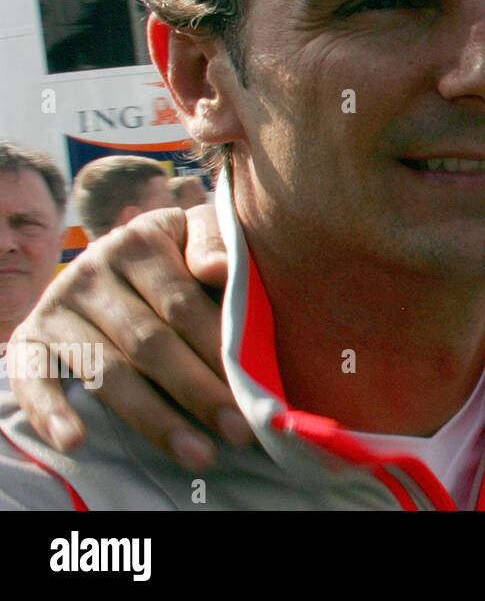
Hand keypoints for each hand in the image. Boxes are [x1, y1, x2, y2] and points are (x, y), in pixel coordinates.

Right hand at [8, 203, 245, 470]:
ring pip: (107, 371)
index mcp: (140, 242)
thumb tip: (218, 269)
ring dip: (152, 418)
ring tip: (196, 453)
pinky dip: (51, 412)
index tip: (253, 390)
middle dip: (198, 392)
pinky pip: (33, 379)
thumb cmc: (176, 254)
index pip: (182, 305)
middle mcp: (92, 271)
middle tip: (238, 431)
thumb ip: (214, 242)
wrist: (117, 257)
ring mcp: (57, 306)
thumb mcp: (196, 233)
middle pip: (150, 343)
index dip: (218, 350)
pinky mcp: (30, 338)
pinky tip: (77, 441)